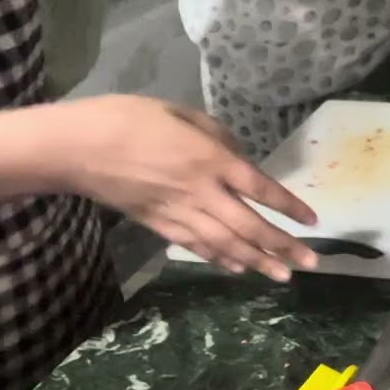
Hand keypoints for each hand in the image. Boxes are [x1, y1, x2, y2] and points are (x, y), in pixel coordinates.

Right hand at [59, 95, 318, 280]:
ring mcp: (179, 213)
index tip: (312, 222)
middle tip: (312, 264)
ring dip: (258, 262)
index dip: (289, 207)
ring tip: (283, 276)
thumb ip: (216, 134)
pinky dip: (220, 259)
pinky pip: (197, 246)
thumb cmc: (128, 118)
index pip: (260, 188)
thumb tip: (239, 155)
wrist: (77, 147)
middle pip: (250, 226)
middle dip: (283, 246)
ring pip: (227, 244)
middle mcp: (201, 192)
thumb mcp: (180, 113)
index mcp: (210, 159)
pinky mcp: (158, 226)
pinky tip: (238, 268)